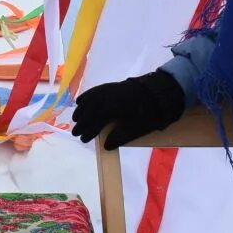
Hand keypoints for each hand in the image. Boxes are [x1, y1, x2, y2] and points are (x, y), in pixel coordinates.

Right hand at [71, 71, 185, 149]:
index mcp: (115, 108)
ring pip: (89, 100)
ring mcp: (108, 90)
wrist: (156, 93)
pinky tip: (80, 103)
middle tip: (76, 133)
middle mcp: (108, 97)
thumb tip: (106, 145)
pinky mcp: (109, 86)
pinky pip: (93, 91)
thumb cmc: (149, 113)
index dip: (89, 131)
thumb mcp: (138, 128)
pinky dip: (85, 98)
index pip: (96, 121)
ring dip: (81, 110)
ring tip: (76, 120)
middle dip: (81, 122)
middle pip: (90, 110)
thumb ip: (121, 137)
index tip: (84, 140)